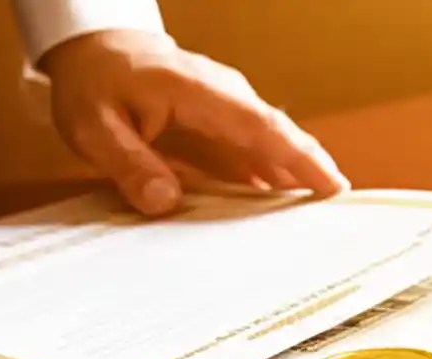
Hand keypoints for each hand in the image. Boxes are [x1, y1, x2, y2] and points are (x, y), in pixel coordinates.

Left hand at [39, 29, 349, 215]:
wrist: (94, 52)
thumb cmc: (94, 85)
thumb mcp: (94, 126)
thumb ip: (129, 163)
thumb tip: (165, 201)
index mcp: (198, 91)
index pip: (260, 127)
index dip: (298, 159)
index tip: (332, 188)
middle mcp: (223, 97)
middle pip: (278, 139)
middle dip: (311, 177)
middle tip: (337, 225)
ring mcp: (225, 111)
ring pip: (269, 150)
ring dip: (293, 187)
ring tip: (314, 233)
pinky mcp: (219, 127)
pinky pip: (252, 157)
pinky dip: (267, 185)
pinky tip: (274, 221)